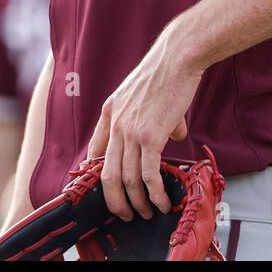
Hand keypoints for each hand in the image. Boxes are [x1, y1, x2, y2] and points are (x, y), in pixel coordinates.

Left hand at [86, 22, 204, 221]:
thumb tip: (172, 137)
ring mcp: (131, 132)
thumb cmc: (165, 73)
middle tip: (124, 214)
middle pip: (107, 176)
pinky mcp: (151, 136)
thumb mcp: (143, 94)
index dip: (98, 177)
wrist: (176, 58)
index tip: (106, 192)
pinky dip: (155, 194)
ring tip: (146, 213)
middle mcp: (115, 125)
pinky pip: (148, 175)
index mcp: (109, 113)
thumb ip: (150, 118)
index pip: (94, 152)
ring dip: (137, 202)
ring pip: (127, 180)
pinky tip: (162, 203)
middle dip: (114, 201)